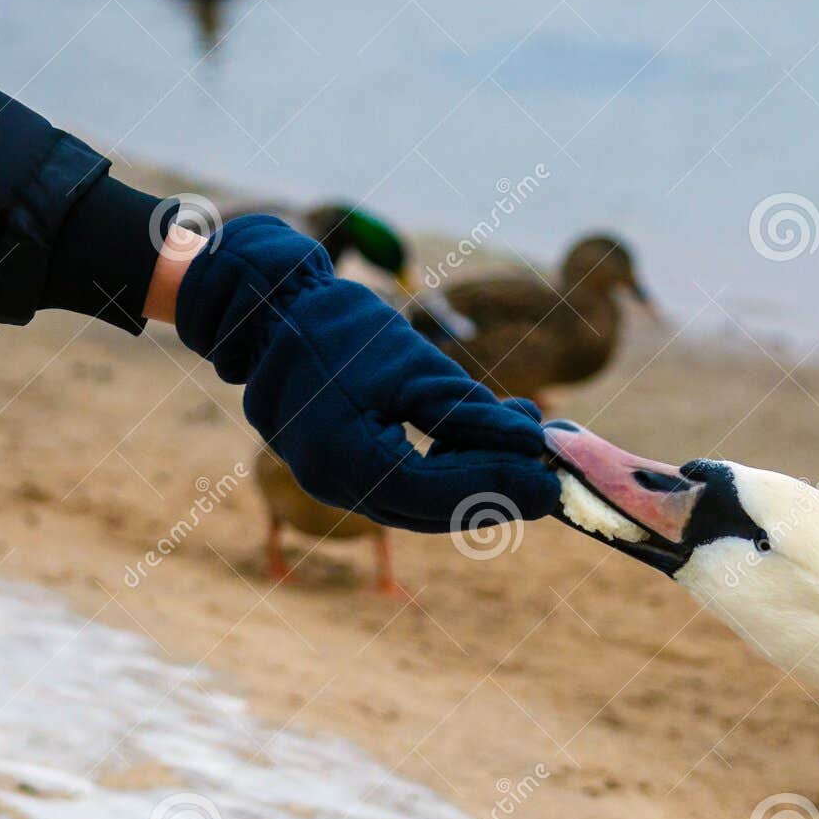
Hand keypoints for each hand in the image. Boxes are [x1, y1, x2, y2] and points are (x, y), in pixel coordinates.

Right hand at [173, 215, 558, 531]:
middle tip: (550, 477)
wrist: (268, 308)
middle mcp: (336, 485)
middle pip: (434, 509)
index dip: (500, 487)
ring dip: (476, 479)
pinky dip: (447, 468)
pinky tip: (483, 437)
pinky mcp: (338, 466)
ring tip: (524, 444)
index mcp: (347, 462)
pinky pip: (403, 483)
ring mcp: (332, 480)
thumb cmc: (336, 327)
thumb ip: (469, 411)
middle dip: (496, 491)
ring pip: (422, 501)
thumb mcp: (412, 365)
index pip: (441, 494)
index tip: (550, 481)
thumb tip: (530, 443)